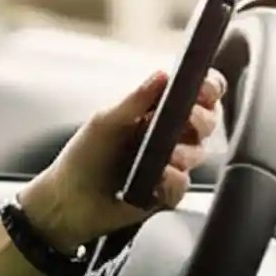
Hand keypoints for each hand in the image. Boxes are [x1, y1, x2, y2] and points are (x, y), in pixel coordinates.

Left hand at [17, 68, 225, 252]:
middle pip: (205, 122)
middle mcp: (166, 136)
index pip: (192, 95)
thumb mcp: (104, 122)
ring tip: (165, 155)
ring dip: (185, 152)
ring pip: (198, 153)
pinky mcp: (167, 193)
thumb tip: (162, 75)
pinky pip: (184, 184)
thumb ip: (135, 101)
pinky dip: (172, 181)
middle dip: (202, 118)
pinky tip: (155, 180)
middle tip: (189, 118)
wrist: (68, 200)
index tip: (206, 89)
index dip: (207, 89)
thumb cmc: (82, 157)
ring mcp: (169, 165)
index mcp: (152, 113)